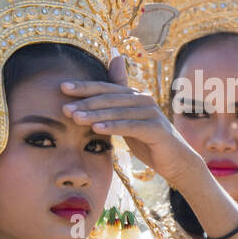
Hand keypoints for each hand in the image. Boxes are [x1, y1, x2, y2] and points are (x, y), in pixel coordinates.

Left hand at [61, 56, 204, 189]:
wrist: (175, 161)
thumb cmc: (147, 141)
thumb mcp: (126, 121)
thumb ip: (114, 105)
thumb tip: (106, 76)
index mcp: (133, 96)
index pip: (105, 87)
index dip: (85, 87)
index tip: (62, 87)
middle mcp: (143, 100)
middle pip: (110, 98)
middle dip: (85, 102)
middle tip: (65, 108)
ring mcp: (151, 113)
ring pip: (118, 111)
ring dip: (95, 114)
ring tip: (75, 118)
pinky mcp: (157, 129)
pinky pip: (131, 126)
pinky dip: (113, 126)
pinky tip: (96, 129)